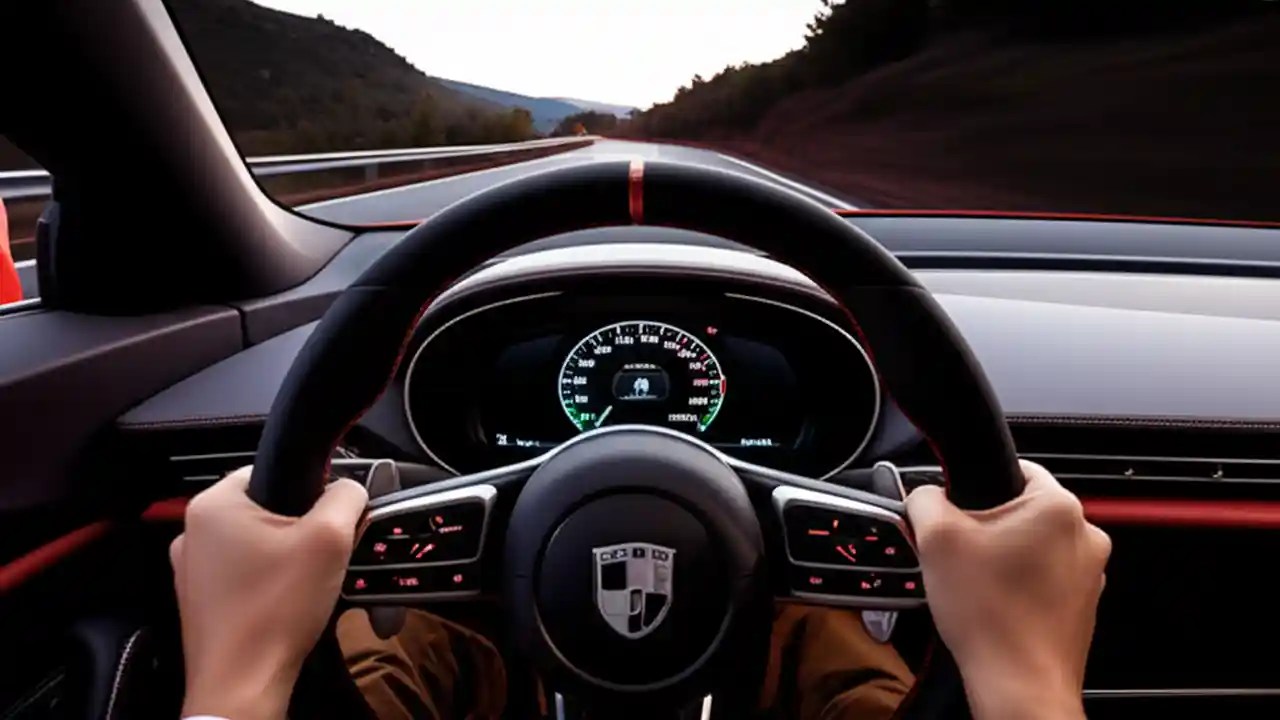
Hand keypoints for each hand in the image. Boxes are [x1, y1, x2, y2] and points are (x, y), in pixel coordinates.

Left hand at [170, 466, 367, 719]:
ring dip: (287, 555)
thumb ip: (347, 497)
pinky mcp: (199, 600)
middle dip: (303, 526)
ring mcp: (191, 569)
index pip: (273, 467)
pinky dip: (269, 582)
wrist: (242, 686)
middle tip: (326, 553)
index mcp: (214, 503)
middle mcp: (192, 530)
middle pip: (267, 507)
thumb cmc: (277, 609)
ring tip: (308, 583)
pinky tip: (287, 603)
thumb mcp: (330, 539)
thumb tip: (352, 488)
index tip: (331, 517)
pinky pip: (244, 573)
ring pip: (257, 543)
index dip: (312, 488)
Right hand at [906, 460, 1109, 719]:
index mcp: (1057, 506)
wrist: (1019, 685)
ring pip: (1032, 546)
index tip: (956, 509)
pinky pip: (1042, 579)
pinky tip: (993, 606)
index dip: (974, 484)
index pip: (1013, 467)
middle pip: (1021, 510)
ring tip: (975, 584)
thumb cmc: (989, 615)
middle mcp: (1085, 535)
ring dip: (1003, 557)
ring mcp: (1089, 573)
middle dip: (986, 527)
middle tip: (958, 552)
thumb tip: (924, 493)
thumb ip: (924, 499)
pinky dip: (1017, 586)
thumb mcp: (935, 538)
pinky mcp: (1082, 605)